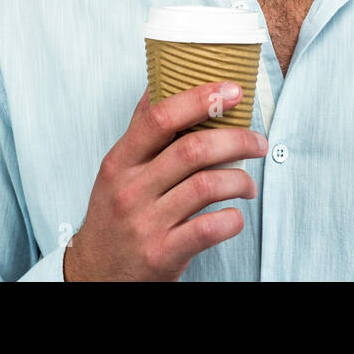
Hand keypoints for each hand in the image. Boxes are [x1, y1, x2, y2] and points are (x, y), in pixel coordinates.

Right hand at [63, 81, 267, 280]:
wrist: (96, 273)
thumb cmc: (115, 214)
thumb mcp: (118, 169)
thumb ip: (142, 129)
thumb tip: (163, 79)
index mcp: (120, 161)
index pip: (159, 117)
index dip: (200, 99)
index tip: (232, 90)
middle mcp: (130, 189)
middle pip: (193, 150)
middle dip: (236, 140)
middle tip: (257, 141)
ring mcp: (145, 223)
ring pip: (207, 186)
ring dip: (240, 180)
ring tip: (248, 184)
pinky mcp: (162, 254)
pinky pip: (209, 229)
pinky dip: (232, 219)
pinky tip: (234, 215)